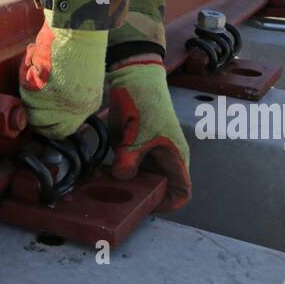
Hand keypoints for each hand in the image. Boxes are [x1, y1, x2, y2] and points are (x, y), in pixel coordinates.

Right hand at [18, 16, 106, 138]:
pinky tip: (35, 58)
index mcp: (87, 105)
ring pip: (28, 106)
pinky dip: (25, 71)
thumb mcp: (83, 78)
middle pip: (40, 124)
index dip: (46, 123)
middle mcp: (74, 108)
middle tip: (31, 88)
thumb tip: (47, 103)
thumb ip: (69, 95)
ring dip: (28, 86)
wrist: (79, 26)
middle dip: (31, 107)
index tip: (37, 111)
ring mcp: (58, 101)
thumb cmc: (81, 44)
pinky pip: (24, 87)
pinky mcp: (43, 90)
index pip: (61, 131)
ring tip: (37, 66)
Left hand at [107, 58, 191, 209]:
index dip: (166, 204)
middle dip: (140, 195)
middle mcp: (165, 158)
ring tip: (107, 187)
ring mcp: (149, 151)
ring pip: (142, 178)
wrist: (134, 77)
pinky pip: (130, 165)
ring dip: (127, 183)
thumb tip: (120, 178)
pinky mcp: (135, 144)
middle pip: (158, 188)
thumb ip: (129, 163)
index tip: (145, 206)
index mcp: (175, 158)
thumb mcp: (137, 137)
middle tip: (118, 199)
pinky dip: (119, 170)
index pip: (181, 192)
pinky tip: (103, 171)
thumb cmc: (145, 105)